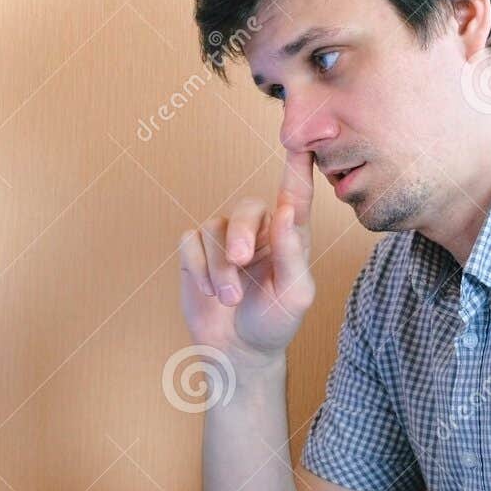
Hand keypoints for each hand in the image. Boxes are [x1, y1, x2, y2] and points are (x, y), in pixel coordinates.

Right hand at [178, 149, 316, 368]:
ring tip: (230, 298)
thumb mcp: (295, 293)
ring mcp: (225, 239)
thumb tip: (287, 208)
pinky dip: (198, 269)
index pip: (295, 192)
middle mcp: (258, 229)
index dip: (297, 164)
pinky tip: (209, 292)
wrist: (238, 352)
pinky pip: (190, 243)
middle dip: (241, 235)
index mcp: (290, 234)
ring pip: (214, 230)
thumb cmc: (275, 322)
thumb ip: (292, 251)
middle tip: (241, 261)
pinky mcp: (196, 252)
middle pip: (246, 209)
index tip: (301, 137)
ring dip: (220, 269)